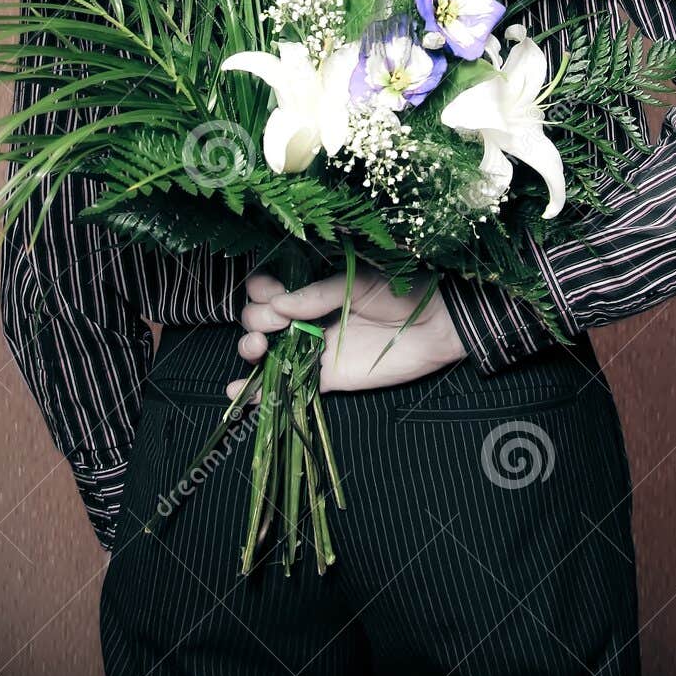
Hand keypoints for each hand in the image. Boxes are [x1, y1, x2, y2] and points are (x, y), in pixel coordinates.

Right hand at [227, 267, 466, 398]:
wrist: (438, 323)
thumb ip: (318, 295)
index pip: (270, 289)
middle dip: (256, 321)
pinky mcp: (328, 377)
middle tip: (275, 326)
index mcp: (314, 288)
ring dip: (251, 351)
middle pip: (261, 320)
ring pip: (268, 353)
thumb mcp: (359, 282)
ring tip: (258, 350)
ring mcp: (315, 348)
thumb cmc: (402, 289)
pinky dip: (260, 393)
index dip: (261, 292)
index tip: (271, 295)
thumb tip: (278, 305)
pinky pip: (290, 385)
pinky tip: (237, 393)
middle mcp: (308, 318)